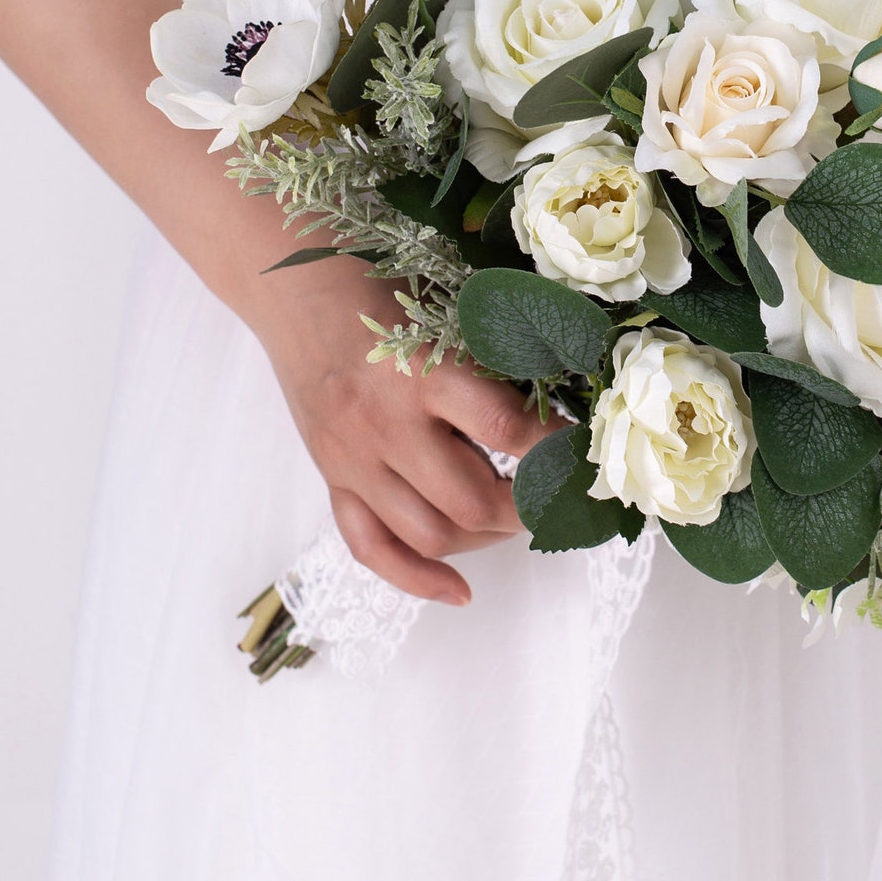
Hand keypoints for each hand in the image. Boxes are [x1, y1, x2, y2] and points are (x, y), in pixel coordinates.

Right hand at [249, 260, 561, 603]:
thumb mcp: (448, 313)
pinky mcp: (333, 478)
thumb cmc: (385, 289)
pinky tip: (459, 591)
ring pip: (429, 535)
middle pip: (471, 502)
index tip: (585, 451)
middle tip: (554, 494)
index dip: (555, 449)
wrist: (295, 289)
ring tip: (513, 517)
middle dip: (527, 509)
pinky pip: (371, 548)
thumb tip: (563, 417)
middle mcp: (386, 425)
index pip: (506, 431)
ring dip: (485, 540)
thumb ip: (496, 366)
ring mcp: (353, 460)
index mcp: (423, 372)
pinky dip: (417, 578)